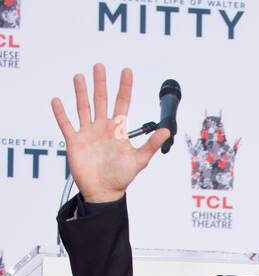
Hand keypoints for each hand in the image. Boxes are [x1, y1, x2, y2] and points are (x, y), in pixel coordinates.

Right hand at [50, 63, 169, 202]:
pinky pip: (66, 124)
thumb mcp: (139, 160)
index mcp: (117, 130)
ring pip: (83, 108)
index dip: (125, 87)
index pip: (122, 103)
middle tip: (99, 66)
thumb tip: (167, 132)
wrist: (103, 193)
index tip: (127, 71)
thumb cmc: (121, 178)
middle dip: (100, 83)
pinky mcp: (75, 142)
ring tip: (79, 77)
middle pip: (101, 100)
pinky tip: (57, 100)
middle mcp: (102, 128)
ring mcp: (88, 134)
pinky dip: (60, 113)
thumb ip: (150, 144)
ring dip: (81, 92)